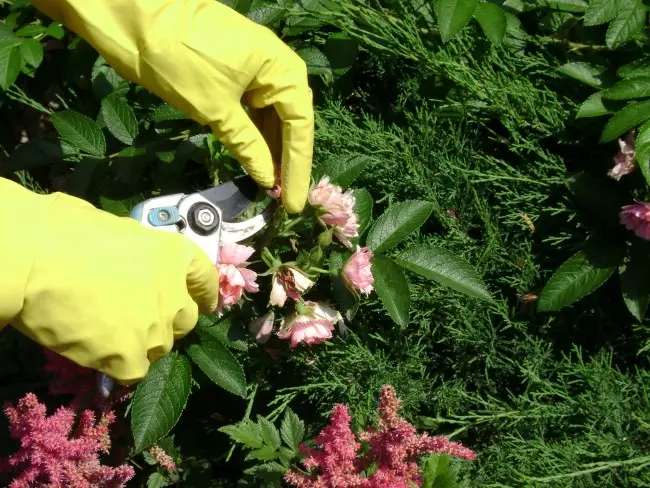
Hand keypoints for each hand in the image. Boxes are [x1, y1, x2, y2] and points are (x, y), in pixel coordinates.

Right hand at [9, 189, 217, 382]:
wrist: (31, 259)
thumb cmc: (65, 232)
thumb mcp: (118, 232)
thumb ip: (140, 255)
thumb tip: (132, 263)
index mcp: (175, 255)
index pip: (206, 279)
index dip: (205, 292)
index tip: (204, 302)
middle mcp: (174, 294)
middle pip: (185, 319)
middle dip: (167, 319)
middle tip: (138, 316)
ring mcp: (155, 329)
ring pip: (160, 347)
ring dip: (142, 343)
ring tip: (110, 334)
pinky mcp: (130, 358)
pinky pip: (135, 370)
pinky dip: (121, 365)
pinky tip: (101, 354)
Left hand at [32, 0, 314, 212]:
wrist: (134, 15)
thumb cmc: (179, 58)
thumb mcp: (215, 109)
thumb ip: (247, 145)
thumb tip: (268, 180)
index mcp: (282, 70)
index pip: (299, 128)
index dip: (298, 169)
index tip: (295, 204)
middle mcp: (277, 70)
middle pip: (290, 125)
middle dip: (287, 163)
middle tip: (286, 203)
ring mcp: (256, 72)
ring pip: (272, 120)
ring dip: (271, 153)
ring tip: (272, 190)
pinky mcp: (235, 77)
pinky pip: (253, 112)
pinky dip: (254, 137)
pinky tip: (256, 163)